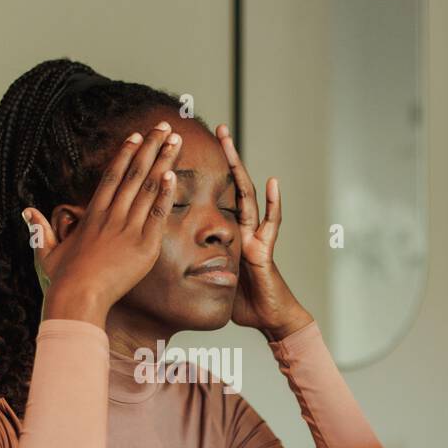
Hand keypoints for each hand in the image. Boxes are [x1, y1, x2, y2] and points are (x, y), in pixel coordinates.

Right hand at [23, 123, 182, 326]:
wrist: (78, 297)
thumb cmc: (64, 279)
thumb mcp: (47, 251)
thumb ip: (41, 229)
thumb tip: (27, 211)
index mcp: (93, 215)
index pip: (112, 176)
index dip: (125, 154)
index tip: (137, 137)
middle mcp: (112, 216)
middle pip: (134, 173)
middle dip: (151, 148)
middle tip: (164, 126)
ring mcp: (128, 229)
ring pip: (148, 187)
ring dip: (163, 161)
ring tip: (175, 140)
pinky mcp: (144, 245)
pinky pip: (158, 214)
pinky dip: (166, 193)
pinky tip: (173, 173)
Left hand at [215, 125, 312, 340]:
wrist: (270, 318)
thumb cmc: (245, 302)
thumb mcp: (216, 279)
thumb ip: (202, 266)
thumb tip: (173, 265)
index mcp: (231, 234)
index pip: (219, 198)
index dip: (209, 176)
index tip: (199, 153)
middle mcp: (244, 229)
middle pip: (234, 187)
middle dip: (228, 158)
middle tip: (219, 129)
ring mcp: (256, 236)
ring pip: (248, 196)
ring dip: (240, 169)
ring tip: (232, 144)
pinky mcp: (265, 250)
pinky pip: (271, 223)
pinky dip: (274, 203)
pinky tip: (273, 182)